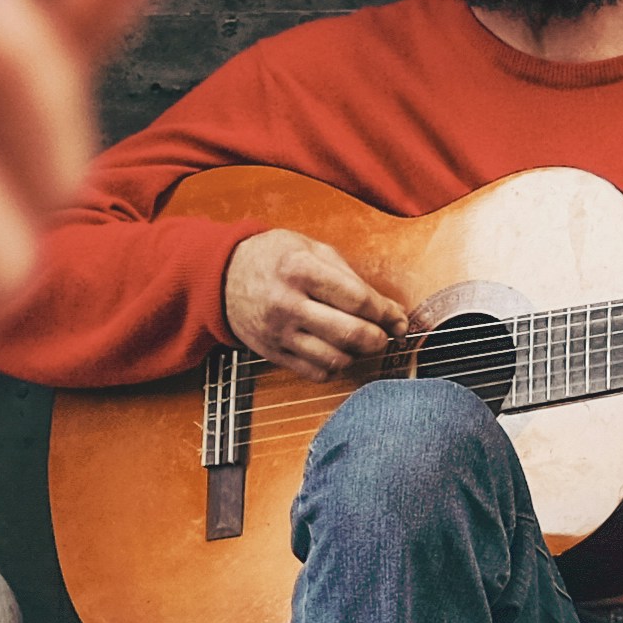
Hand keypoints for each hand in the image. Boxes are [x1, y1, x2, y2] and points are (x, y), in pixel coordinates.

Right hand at [223, 228, 409, 374]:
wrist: (223, 275)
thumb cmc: (275, 257)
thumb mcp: (312, 249)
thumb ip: (352, 278)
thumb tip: (390, 310)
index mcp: (300, 269)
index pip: (357, 300)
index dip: (387, 314)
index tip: (399, 319)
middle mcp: (287, 304)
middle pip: (350, 334)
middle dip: (379, 338)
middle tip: (385, 334)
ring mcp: (278, 332)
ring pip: (335, 359)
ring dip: (357, 355)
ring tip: (359, 341)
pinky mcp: (271, 353)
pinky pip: (315, 373)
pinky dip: (335, 366)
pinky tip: (336, 351)